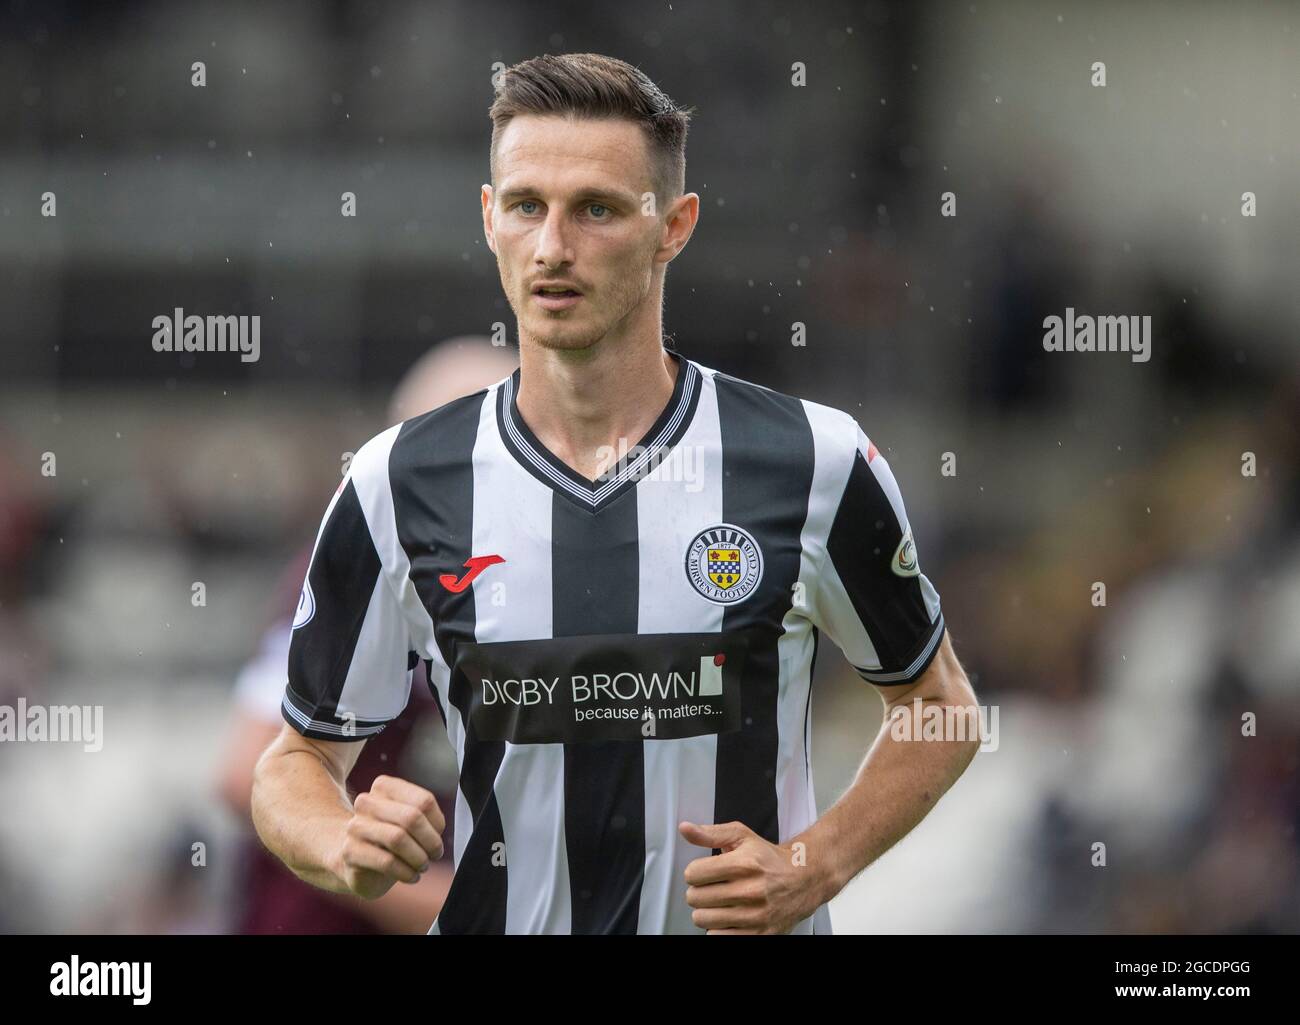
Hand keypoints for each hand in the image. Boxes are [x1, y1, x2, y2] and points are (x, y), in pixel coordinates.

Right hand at [332, 775, 445, 899]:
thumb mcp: (408, 822)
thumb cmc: (389, 839)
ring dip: (418, 857)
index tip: (437, 836)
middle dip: (430, 841)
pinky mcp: (350, 852)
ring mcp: (355, 826)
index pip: (424, 800)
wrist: (355, 861)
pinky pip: (386, 862)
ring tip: (423, 866)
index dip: (437, 823)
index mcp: (384, 786)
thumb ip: (424, 818)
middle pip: (412, 817)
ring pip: (398, 838)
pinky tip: (412, 876)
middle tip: (434, 854)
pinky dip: (406, 872)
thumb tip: (437, 831)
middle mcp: (366, 802)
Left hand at [680, 820, 824, 933]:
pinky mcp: (759, 934)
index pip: (693, 874)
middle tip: (712, 886)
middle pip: (695, 897)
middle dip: (699, 890)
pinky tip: (728, 916)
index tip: (704, 872)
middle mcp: (750, 891)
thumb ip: (711, 833)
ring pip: (702, 919)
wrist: (803, 880)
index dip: (695, 871)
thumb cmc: (770, 859)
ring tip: (719, 902)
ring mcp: (754, 916)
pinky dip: (718, 928)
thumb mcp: (742, 837)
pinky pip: (718, 937)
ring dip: (706, 910)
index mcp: (744, 864)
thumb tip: (686, 829)